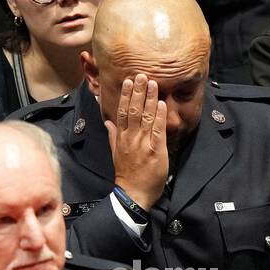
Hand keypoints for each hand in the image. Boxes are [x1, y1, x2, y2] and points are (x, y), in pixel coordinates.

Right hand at [106, 73, 168, 208]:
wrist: (133, 195)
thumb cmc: (126, 175)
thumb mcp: (115, 154)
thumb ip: (113, 136)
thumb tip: (108, 121)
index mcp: (121, 138)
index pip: (122, 112)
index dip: (125, 96)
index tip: (128, 81)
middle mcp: (131, 138)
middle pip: (133, 110)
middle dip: (137, 91)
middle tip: (141, 74)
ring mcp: (143, 144)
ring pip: (145, 117)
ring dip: (149, 98)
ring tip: (152, 82)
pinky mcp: (155, 151)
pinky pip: (158, 130)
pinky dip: (159, 116)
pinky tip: (161, 103)